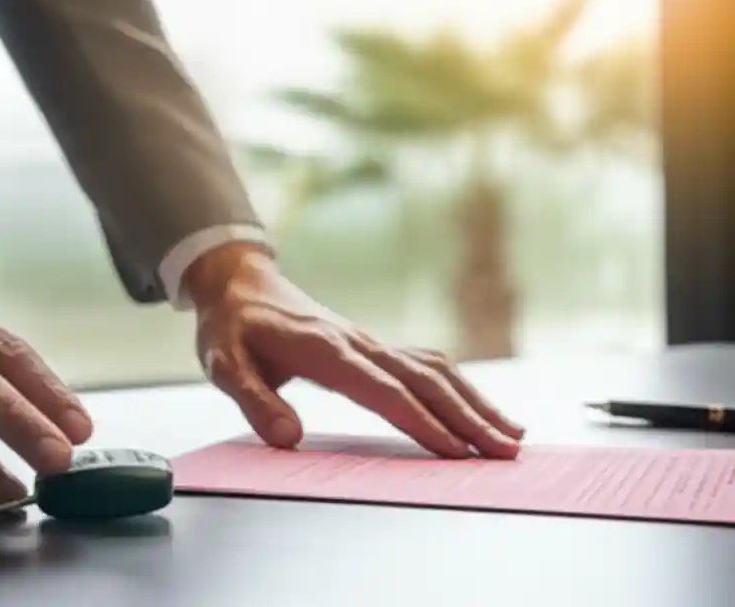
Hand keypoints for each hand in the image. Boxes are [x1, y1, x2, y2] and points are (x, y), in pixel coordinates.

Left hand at [185, 244, 524, 458]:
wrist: (240, 283)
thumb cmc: (231, 327)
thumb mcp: (223, 363)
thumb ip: (254, 400)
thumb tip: (287, 437)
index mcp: (325, 349)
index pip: (383, 390)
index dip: (421, 421)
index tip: (454, 451)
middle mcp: (359, 342)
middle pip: (425, 381)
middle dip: (468, 418)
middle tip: (505, 452)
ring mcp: (372, 342)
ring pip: (437, 370)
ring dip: (476, 403)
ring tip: (511, 435)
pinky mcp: (376, 346)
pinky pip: (428, 365)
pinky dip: (462, 388)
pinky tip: (482, 409)